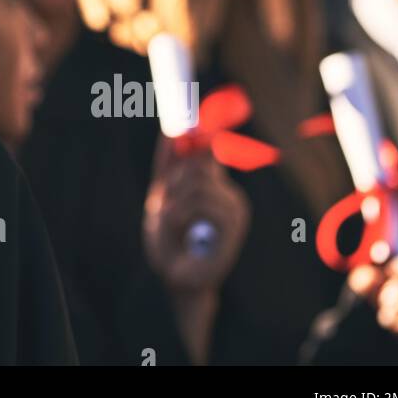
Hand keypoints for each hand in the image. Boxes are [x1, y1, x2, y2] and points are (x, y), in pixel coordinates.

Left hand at [142, 140, 249, 294]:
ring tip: (171, 222)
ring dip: (173, 201)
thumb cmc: (168, 239)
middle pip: (197, 160)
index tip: (187, 120)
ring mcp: (234, 206)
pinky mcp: (234, 223)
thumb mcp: (163, 196)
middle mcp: (227, 190)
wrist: (174, 276)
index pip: (207, 144)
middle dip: (172, 181)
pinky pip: (202, 202)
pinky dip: (181, 214)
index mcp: (211, 182)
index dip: (200, 130)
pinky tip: (181, 231)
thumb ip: (169, 164)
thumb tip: (172, 129)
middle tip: (163, 204)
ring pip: (197, 181)